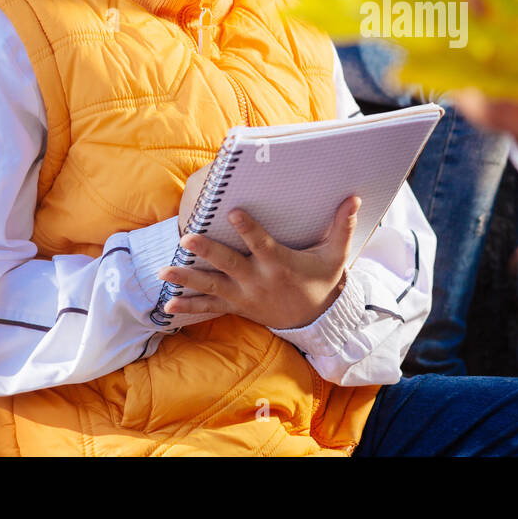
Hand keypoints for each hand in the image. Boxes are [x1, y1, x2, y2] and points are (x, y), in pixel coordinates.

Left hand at [159, 196, 360, 329]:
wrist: (315, 319)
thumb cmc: (323, 281)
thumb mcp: (336, 256)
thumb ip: (343, 227)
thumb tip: (354, 198)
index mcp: (279, 264)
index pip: (261, 244)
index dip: (247, 228)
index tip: (232, 211)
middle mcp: (258, 281)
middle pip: (228, 265)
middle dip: (207, 252)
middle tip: (187, 240)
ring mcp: (244, 296)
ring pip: (212, 287)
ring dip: (187, 280)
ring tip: (163, 272)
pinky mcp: (237, 307)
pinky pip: (210, 308)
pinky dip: (189, 308)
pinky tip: (167, 306)